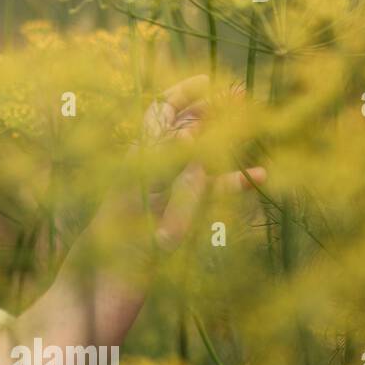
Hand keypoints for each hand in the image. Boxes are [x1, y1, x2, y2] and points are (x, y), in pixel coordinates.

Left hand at [120, 73, 267, 252]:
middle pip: (187, 127)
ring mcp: (171, 190)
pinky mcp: (183, 214)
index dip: (182, 93)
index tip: (207, 81)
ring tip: (250, 121)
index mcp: (141, 157)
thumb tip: (187, 132)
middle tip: (241, 93)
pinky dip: (233, 183)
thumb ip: (164, 167)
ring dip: (225, 138)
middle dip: (212, 108)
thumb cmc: (115, 241)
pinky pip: (212, 193)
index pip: (161, 112)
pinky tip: (259, 177)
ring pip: (202, 156)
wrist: (105, 283)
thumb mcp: (137, 198)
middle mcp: (156, 168)